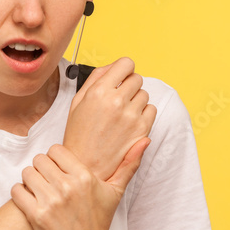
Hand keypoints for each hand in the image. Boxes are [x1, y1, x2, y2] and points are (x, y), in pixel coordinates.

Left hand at [10, 140, 149, 229]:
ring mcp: (50, 202)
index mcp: (85, 177)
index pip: (55, 150)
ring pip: (27, 173)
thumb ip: (128, 164)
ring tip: (38, 189)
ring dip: (29, 180)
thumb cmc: (99, 219)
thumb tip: (144, 140)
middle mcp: (67, 187)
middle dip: (41, 168)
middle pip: (39, 159)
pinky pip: (17, 191)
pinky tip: (29, 199)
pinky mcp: (36, 216)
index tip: (57, 168)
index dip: (54, 158)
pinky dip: (19, 193)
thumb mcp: (115, 191)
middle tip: (46, 179)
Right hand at [64, 57, 156, 181]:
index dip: (124, 70)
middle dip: (129, 86)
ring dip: (136, 100)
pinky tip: (129, 122)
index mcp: (98, 91)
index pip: (126, 63)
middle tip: (118, 99)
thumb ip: (96, 79)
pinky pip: (152, 109)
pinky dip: (143, 113)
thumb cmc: (79, 135)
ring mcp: (131, 115)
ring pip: (144, 94)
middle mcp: (116, 101)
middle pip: (137, 78)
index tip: (121, 77)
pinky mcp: (141, 129)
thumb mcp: (78, 102)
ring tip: (121, 114)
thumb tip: (113, 66)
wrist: (86, 166)